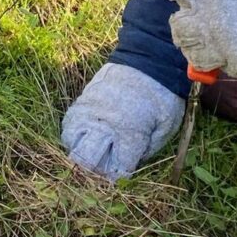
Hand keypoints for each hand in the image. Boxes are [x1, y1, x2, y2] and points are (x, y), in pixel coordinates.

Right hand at [62, 62, 184, 179]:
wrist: (149, 61)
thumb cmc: (163, 96)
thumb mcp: (167, 126)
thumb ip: (149, 149)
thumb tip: (132, 162)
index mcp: (129, 135)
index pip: (115, 169)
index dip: (118, 176)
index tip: (122, 173)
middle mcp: (105, 125)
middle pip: (87, 160)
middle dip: (95, 170)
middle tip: (104, 167)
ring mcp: (91, 112)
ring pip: (71, 142)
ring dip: (79, 151)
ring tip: (91, 151)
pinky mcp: (83, 100)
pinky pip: (69, 123)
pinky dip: (73, 134)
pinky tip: (84, 136)